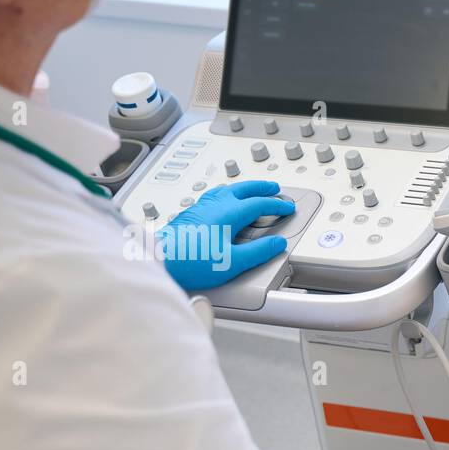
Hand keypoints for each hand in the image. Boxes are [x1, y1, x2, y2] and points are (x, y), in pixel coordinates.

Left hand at [158, 180, 294, 289]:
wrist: (160, 259)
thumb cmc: (192, 261)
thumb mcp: (234, 262)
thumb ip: (259, 252)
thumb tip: (276, 244)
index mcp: (229, 213)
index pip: (260, 203)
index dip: (277, 205)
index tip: (287, 207)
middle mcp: (215, 205)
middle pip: (244, 188)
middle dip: (261, 187)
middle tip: (274, 187)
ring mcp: (202, 207)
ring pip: (228, 189)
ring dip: (244, 187)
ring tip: (251, 190)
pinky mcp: (192, 213)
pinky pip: (215, 195)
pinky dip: (229, 193)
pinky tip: (225, 200)